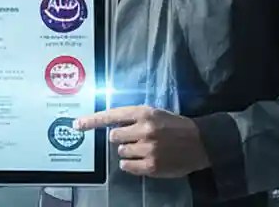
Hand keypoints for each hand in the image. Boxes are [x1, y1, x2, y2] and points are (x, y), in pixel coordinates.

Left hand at [75, 105, 209, 177]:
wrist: (200, 142)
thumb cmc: (175, 126)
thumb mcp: (155, 113)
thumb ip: (134, 117)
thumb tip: (110, 124)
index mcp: (145, 113)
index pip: (112, 115)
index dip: (92, 120)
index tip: (77, 124)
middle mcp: (144, 130)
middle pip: (114, 136)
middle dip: (121, 138)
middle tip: (135, 138)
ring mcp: (148, 149)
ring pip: (120, 152)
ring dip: (128, 151)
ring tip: (145, 148)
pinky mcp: (151, 166)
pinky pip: (127, 166)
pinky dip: (131, 164)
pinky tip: (144, 159)